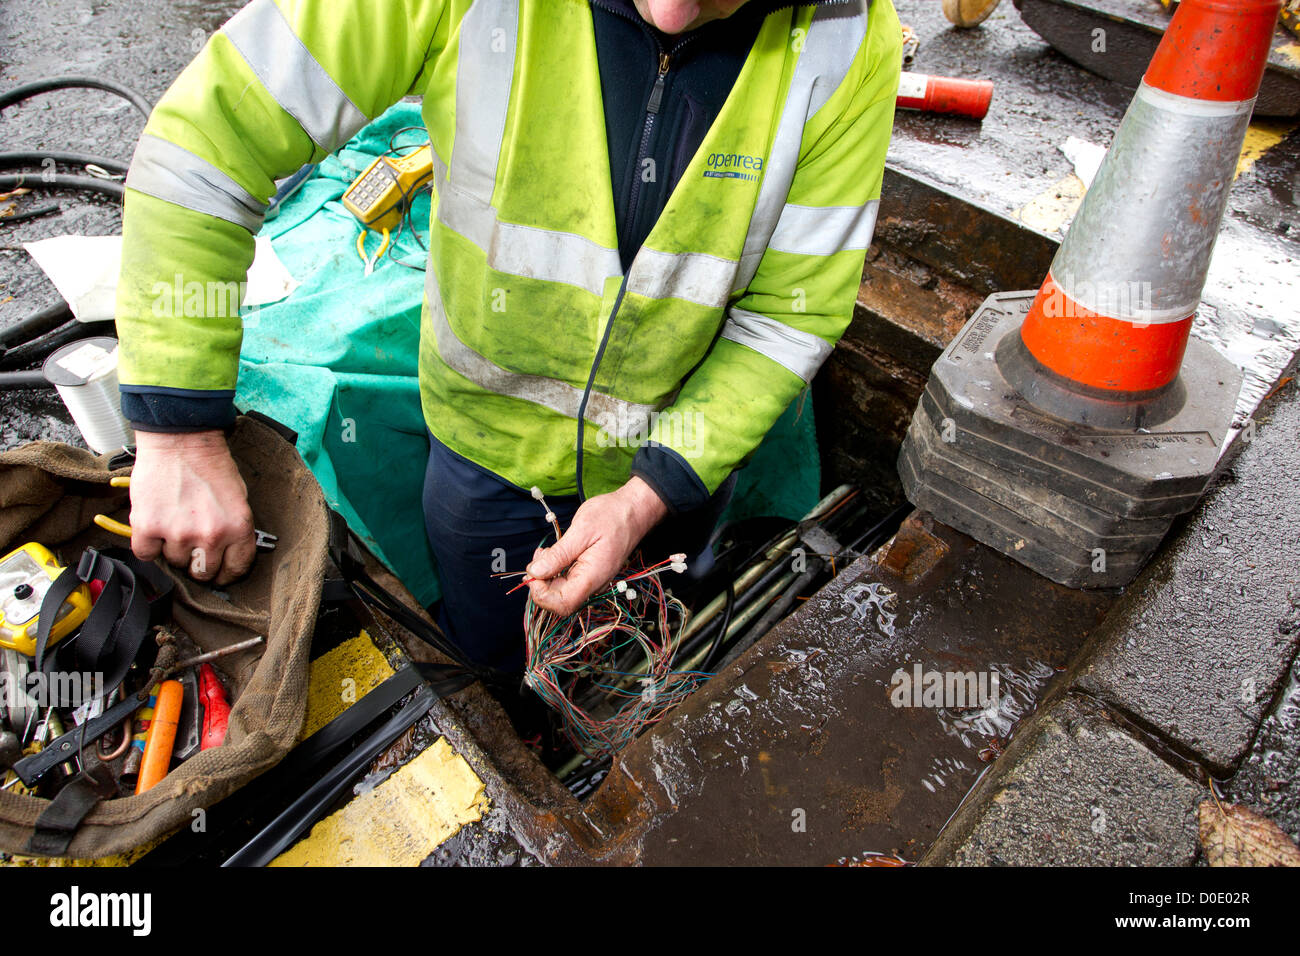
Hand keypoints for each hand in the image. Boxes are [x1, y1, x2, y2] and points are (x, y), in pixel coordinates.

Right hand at [127, 430, 256, 585]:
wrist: (180, 440)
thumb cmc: (211, 465)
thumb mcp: (239, 499)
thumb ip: (235, 530)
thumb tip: (228, 555)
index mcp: (238, 528)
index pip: (236, 569)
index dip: (227, 573)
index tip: (221, 573)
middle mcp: (210, 535)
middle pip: (203, 572)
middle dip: (199, 563)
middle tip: (194, 547)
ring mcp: (178, 533)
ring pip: (175, 561)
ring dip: (173, 548)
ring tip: (174, 523)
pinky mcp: (148, 527)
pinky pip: (146, 554)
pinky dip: (148, 545)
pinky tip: (155, 528)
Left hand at [525, 476, 668, 616]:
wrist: (634, 510)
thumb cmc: (613, 516)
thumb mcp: (581, 530)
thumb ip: (558, 554)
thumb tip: (535, 572)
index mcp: (592, 577)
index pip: (562, 604)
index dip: (542, 595)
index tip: (533, 573)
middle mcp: (593, 583)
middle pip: (559, 599)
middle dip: (541, 582)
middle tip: (538, 556)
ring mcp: (592, 579)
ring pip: (561, 590)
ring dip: (547, 575)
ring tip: (546, 551)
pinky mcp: (589, 573)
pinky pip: (568, 580)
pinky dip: (555, 569)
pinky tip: (555, 553)